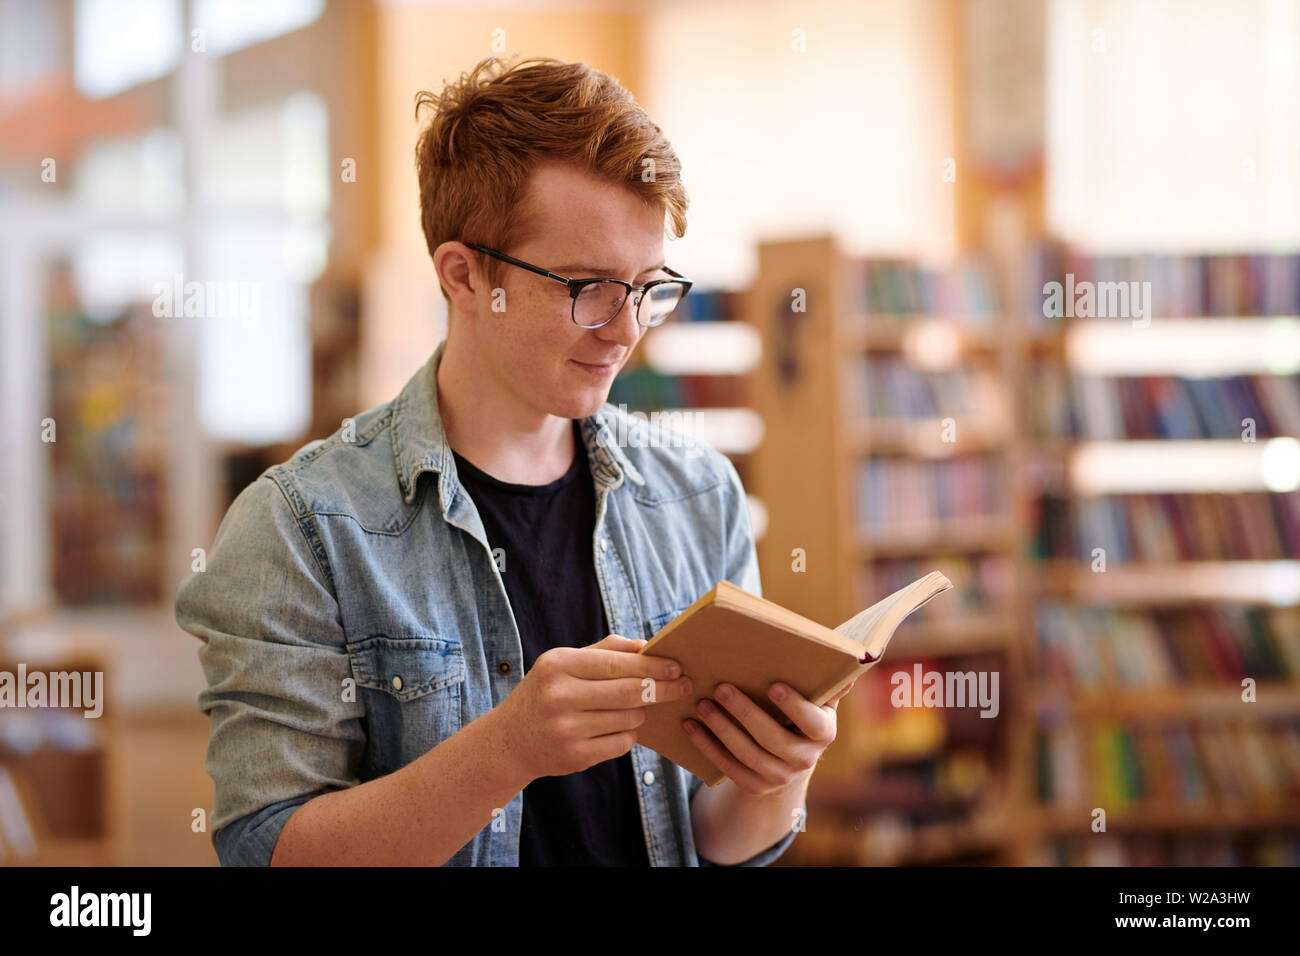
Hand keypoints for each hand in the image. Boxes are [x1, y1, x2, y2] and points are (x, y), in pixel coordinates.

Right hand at [494, 634, 692, 782]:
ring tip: (637, 707)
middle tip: (684, 686)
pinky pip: (622, 743)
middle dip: (663, 689)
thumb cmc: (545, 693)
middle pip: (628, 692)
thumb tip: (647, 646)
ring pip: (629, 719)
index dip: (652, 666)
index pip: (616, 663)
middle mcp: (560, 697)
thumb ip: (605, 651)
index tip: (676, 666)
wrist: (509, 741)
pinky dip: (629, 734)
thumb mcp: (563, 663)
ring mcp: (567, 730)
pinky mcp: (575, 757)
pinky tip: (619, 728)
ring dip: (642, 713)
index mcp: (558, 665)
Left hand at [682, 679, 856, 795]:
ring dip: (721, 728)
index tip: (773, 685)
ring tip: (702, 704)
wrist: (790, 759)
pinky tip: (691, 727)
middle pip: (772, 738)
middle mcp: (804, 760)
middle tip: (721, 687)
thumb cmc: (802, 715)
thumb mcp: (818, 700)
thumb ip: (828, 682)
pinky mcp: (756, 786)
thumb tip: (854, 657)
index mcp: (823, 733)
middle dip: (744, 713)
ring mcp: (779, 777)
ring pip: (746, 754)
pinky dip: (707, 746)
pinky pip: (728, 767)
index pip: (813, 722)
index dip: (795, 706)